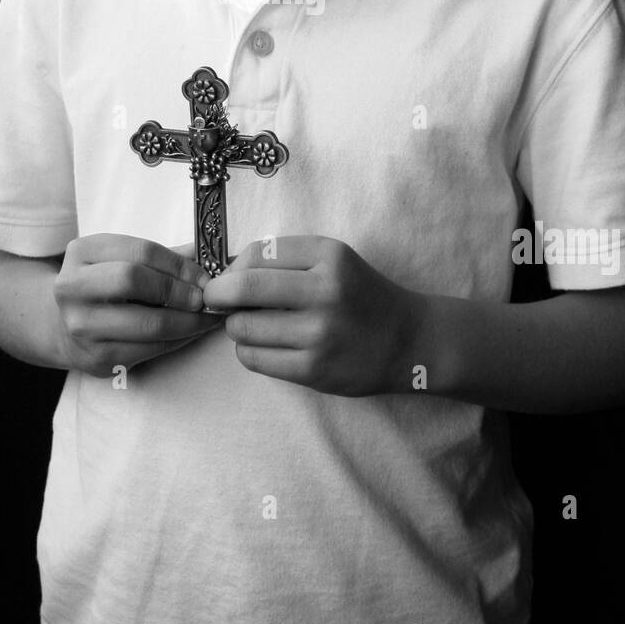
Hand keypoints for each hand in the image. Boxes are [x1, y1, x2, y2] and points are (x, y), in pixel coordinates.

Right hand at [53, 235, 224, 377]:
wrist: (63, 325)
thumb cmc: (105, 286)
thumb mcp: (123, 260)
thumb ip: (166, 257)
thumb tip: (216, 259)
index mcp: (83, 251)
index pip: (140, 251)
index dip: (179, 264)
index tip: (205, 275)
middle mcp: (73, 286)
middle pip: (134, 280)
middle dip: (178, 290)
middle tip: (204, 298)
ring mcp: (81, 325)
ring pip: (147, 323)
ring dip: (187, 321)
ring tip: (206, 318)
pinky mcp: (96, 357)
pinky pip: (149, 349)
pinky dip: (178, 340)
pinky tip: (191, 333)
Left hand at [201, 236, 417, 395]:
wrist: (408, 340)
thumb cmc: (360, 296)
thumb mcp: (332, 260)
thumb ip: (284, 260)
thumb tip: (225, 273)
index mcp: (328, 255)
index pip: (256, 253)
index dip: (232, 266)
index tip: (228, 277)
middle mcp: (325, 291)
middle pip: (242, 287)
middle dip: (217, 294)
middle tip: (215, 300)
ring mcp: (319, 334)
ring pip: (243, 327)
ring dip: (236, 326)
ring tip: (251, 324)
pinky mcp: (314, 370)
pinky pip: (254, 359)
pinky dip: (248, 351)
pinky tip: (264, 345)